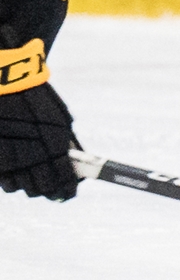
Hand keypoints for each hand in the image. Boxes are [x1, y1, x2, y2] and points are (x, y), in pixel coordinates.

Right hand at [0, 81, 79, 200]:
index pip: (63, 178)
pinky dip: (10, 181)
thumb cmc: (37, 102)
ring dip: (28, 186)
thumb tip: (73, 165)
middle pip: (40, 188)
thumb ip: (64, 145)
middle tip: (53, 190)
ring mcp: (7, 159)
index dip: (67, 189)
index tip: (69, 193)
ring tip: (33, 182)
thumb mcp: (58, 121)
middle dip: (49, 191)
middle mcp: (29, 155)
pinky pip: (3, 181)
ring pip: (18, 188)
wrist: (8, 85)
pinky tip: (17, 175)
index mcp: (53, 145)